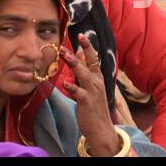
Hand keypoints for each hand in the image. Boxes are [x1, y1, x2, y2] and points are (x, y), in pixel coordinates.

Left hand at [64, 33, 119, 155]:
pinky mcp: (86, 102)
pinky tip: (64, 83)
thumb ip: (85, 71)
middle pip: (89, 62)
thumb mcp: (91, 87)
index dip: (88, 46)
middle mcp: (96, 82)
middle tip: (74, 37)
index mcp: (97, 78)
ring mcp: (92, 92)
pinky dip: (72, 87)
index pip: (94, 58)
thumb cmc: (94, 107)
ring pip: (83, 74)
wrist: (101, 130)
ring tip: (64, 54)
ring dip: (74, 63)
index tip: (82, 35)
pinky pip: (79, 92)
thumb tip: (79, 54)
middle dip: (82, 50)